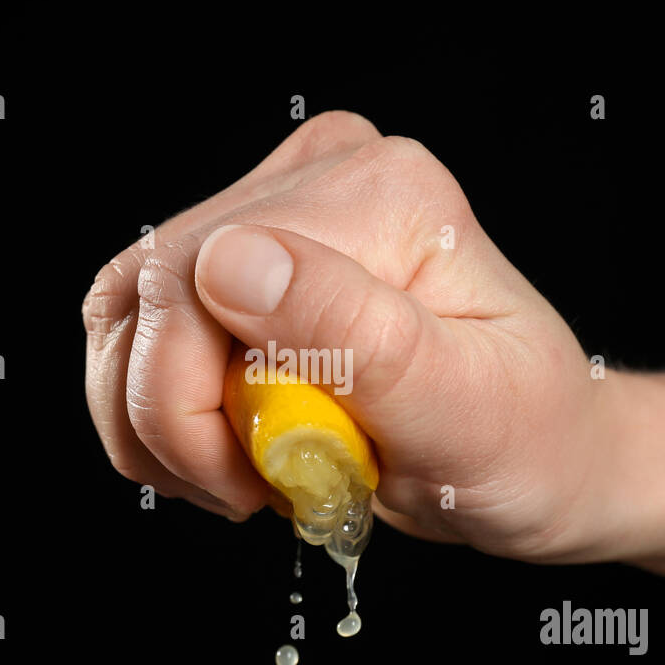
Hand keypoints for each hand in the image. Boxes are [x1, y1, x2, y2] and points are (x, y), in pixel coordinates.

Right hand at [83, 111, 606, 559]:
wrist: (539, 453)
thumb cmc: (527, 439)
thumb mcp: (464, 408)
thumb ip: (352, 334)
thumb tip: (227, 264)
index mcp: (381, 191)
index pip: (201, 271)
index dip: (189, 398)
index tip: (257, 482)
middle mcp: (319, 176)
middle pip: (149, 288)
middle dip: (172, 419)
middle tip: (252, 488)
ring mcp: (272, 211)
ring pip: (125, 310)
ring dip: (153, 423)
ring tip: (241, 476)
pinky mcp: (240, 259)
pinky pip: (137, 329)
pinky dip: (155, 414)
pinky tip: (221, 453)